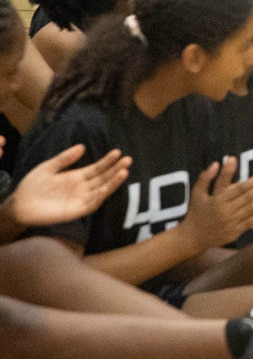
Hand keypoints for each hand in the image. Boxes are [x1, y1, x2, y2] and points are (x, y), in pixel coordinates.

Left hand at [2, 144, 129, 227]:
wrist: (19, 204)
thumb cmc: (32, 185)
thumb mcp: (48, 167)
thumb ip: (65, 158)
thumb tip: (83, 147)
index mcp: (77, 177)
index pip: (97, 168)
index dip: (108, 161)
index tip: (118, 152)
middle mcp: (82, 188)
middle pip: (103, 178)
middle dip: (116, 170)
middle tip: (128, 160)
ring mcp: (79, 200)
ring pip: (101, 191)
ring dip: (112, 183)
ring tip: (123, 172)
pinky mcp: (74, 211)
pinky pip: (90, 205)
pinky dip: (98, 197)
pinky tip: (105, 189)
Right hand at [179, 158, 252, 250]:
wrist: (190, 239)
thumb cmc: (195, 213)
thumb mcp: (197, 193)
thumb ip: (207, 177)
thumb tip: (217, 162)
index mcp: (218, 201)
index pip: (240, 189)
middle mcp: (226, 211)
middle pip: (248, 198)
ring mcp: (231, 222)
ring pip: (252, 210)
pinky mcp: (235, 232)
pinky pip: (250, 222)